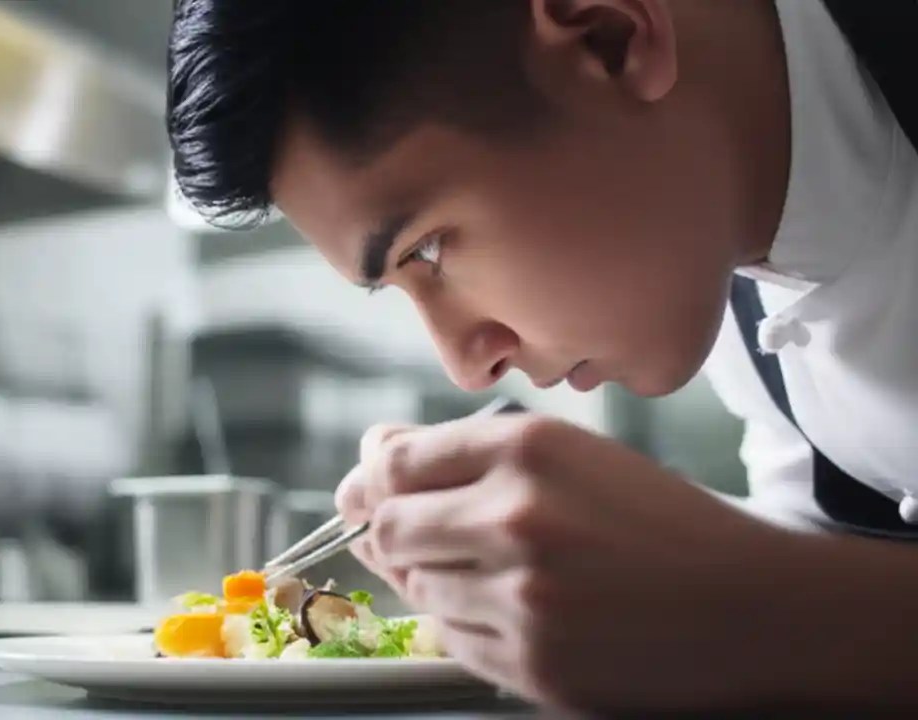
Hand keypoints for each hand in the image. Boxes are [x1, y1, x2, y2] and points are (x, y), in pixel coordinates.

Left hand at [336, 413, 803, 711]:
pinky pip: (454, 641)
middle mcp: (516, 517)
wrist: (753, 610)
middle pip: (390, 527)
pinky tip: (517, 611)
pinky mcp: (533, 664)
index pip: (396, 462)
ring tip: (496, 572)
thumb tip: (374, 456)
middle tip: (420, 536)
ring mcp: (522, 597)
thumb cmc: (663, 525)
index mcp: (528, 449)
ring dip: (436, 580)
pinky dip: (468, 625)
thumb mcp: (574, 457)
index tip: (372, 486)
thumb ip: (470, 453)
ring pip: (417, 588)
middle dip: (391, 532)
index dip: (374, 476)